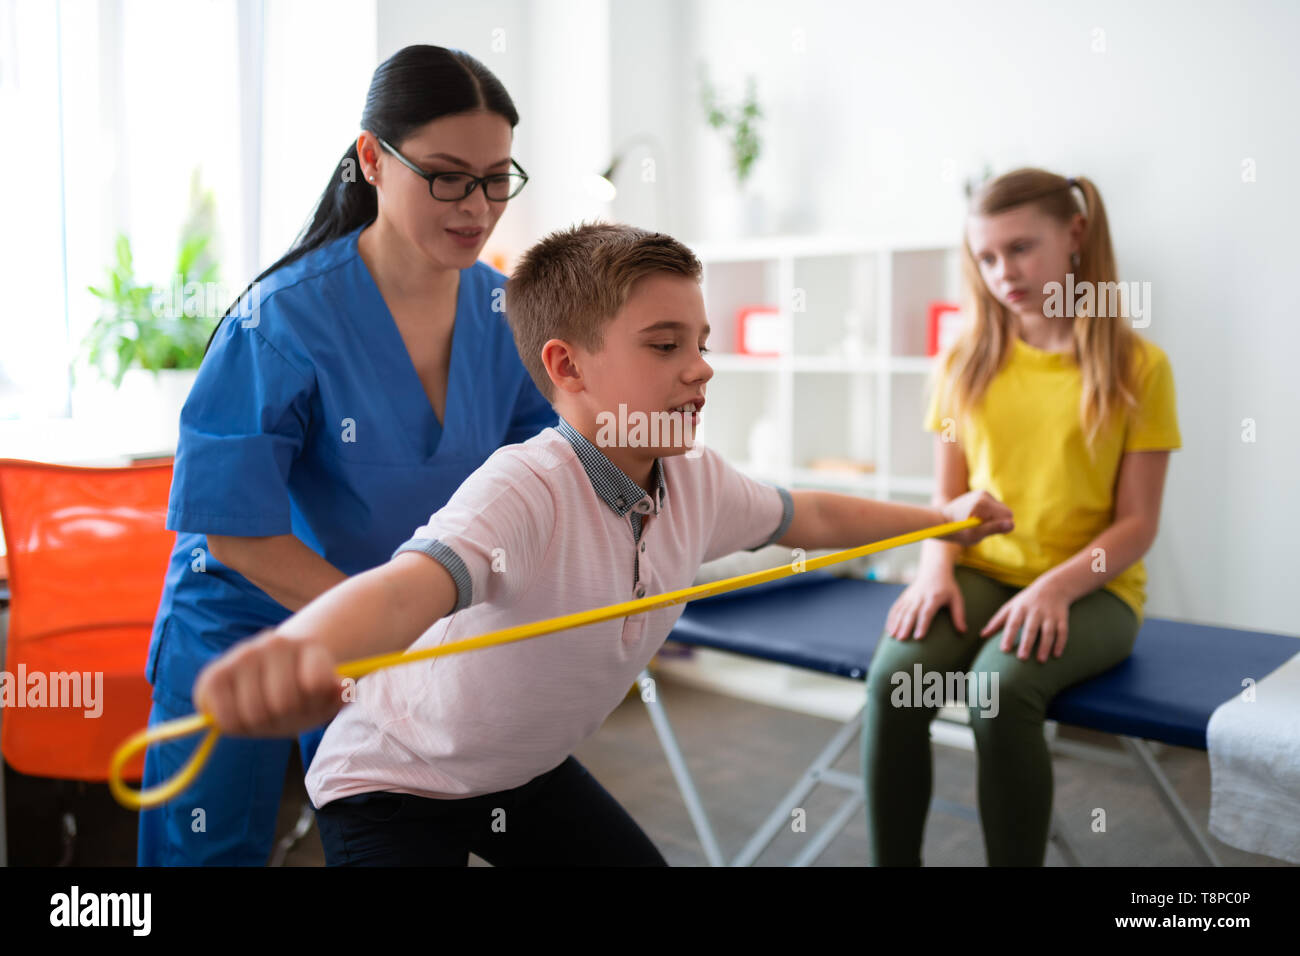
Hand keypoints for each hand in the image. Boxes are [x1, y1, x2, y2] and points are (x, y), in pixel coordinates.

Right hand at [193, 630, 344, 736]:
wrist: (266, 675)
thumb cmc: (301, 693)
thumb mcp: (326, 699)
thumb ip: (339, 696)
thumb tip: (342, 687)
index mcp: (309, 647)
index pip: (316, 683)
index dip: (317, 705)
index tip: (315, 703)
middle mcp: (275, 643)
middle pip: (283, 703)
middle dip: (286, 719)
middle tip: (285, 715)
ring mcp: (243, 654)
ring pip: (254, 713)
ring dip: (260, 727)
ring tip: (264, 714)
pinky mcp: (214, 674)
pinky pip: (226, 718)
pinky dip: (236, 727)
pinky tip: (242, 715)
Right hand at [885, 568, 966, 639]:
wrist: (934, 570)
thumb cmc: (947, 587)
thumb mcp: (956, 598)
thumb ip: (959, 615)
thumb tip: (963, 631)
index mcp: (934, 597)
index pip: (926, 612)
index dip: (922, 624)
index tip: (918, 637)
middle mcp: (920, 597)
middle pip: (911, 613)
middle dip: (905, 626)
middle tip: (901, 639)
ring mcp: (910, 596)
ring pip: (901, 611)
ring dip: (895, 623)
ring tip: (892, 636)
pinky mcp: (904, 597)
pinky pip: (896, 608)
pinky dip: (891, 619)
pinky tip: (889, 630)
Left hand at [939, 490, 1013, 546]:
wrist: (941, 520)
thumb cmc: (957, 531)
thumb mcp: (975, 534)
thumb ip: (994, 529)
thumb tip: (1011, 524)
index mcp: (984, 504)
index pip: (1008, 515)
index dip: (1001, 526)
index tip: (987, 531)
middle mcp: (984, 495)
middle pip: (1005, 511)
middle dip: (997, 521)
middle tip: (980, 528)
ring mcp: (982, 493)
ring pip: (999, 509)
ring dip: (992, 518)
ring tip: (975, 523)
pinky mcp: (980, 494)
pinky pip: (993, 507)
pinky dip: (988, 514)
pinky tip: (974, 517)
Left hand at [980, 577, 1071, 661]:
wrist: (1054, 587)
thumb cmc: (1027, 601)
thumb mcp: (1011, 607)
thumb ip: (997, 622)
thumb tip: (982, 636)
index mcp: (1020, 609)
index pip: (1013, 623)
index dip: (1008, 636)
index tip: (1004, 650)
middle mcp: (1035, 612)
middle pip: (1031, 628)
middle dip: (1027, 643)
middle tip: (1022, 658)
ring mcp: (1050, 615)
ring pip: (1048, 631)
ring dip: (1045, 646)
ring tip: (1040, 660)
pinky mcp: (1062, 618)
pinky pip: (1063, 631)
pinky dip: (1060, 643)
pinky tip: (1056, 655)